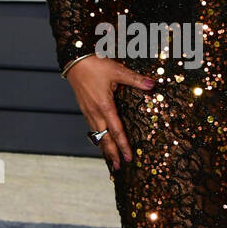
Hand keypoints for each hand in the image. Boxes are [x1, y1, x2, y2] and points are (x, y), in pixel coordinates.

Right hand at [65, 55, 155, 170]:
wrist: (75, 60)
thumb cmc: (95, 65)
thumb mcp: (117, 71)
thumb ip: (135, 80)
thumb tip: (152, 84)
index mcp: (105, 106)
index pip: (116, 131)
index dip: (123, 145)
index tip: (129, 157)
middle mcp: (95, 112)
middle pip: (104, 139)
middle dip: (111, 154)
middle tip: (118, 167)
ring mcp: (88, 111)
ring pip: (97, 135)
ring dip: (104, 147)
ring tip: (110, 158)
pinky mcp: (84, 108)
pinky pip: (92, 127)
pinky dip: (98, 138)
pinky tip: (101, 140)